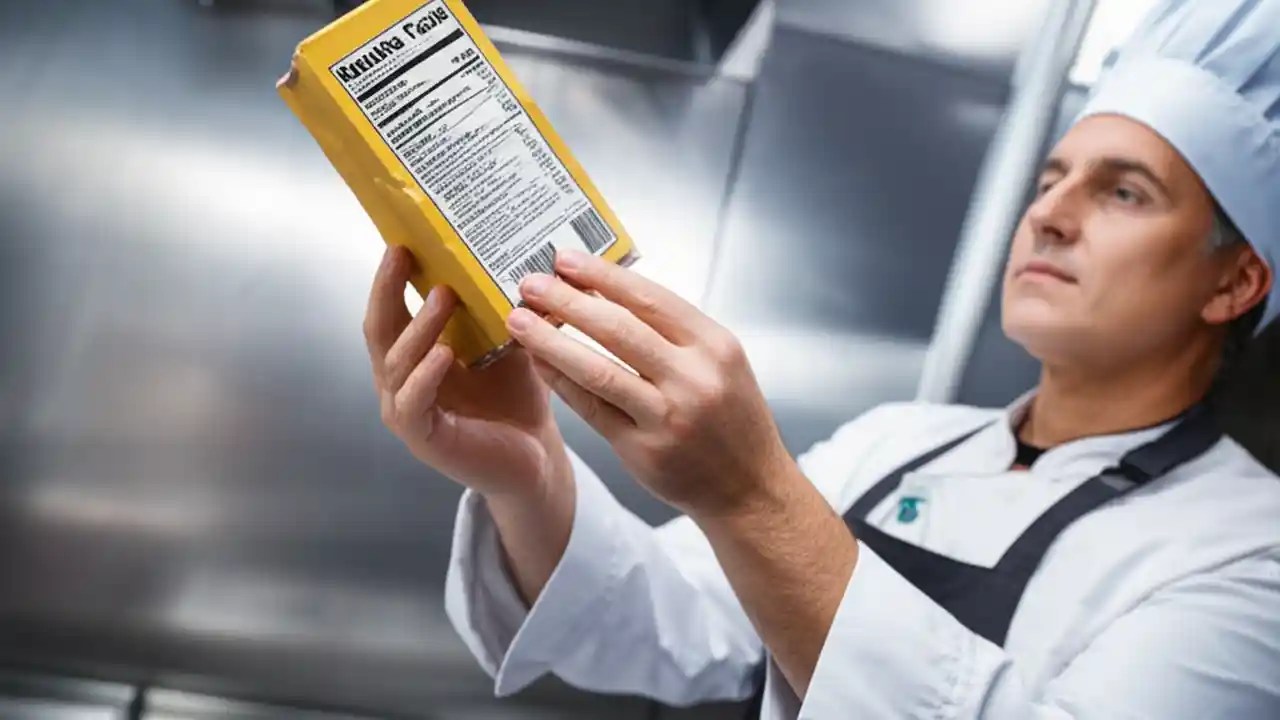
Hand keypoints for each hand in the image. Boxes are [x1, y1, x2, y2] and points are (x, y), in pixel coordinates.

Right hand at [364, 246, 569, 499]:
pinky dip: (425, 376)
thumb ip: (500, 309)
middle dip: (388, 289)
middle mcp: (401, 381)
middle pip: (380, 329)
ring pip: (398, 362)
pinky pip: (414, 402)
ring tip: (443, 296)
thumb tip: (514, 257)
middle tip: (403, 254)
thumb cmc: (516, 398)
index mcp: (414, 355)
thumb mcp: (507, 343)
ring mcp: (408, 410)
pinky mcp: (424, 438)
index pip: (391, 310)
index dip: (390, 277)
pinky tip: (443, 354)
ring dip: (419, 326)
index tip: (401, 239)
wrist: (536, 456)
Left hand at [506, 248, 794, 518]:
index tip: (565, 259)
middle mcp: (693, 379)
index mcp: (714, 346)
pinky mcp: (643, 452)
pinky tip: (540, 363)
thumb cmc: (730, 417)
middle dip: (568, 301)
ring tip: (519, 320)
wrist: (750, 487)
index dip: (603, 276)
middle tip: (531, 283)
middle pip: (618, 329)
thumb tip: (605, 290)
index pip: (650, 299)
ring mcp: (667, 418)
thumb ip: (670, 330)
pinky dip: (562, 382)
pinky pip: (592, 409)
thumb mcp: (718, 361)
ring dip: (551, 342)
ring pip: (597, 371)